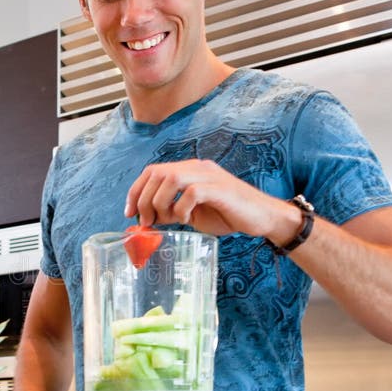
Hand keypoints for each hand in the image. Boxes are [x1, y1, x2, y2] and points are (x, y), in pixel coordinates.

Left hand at [125, 159, 299, 242]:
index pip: (153, 171)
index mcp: (189, 170)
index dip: (136, 190)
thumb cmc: (228, 215)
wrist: (262, 218)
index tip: (129, 212)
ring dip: (159, 202)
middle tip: (145, 221)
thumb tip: (148, 220)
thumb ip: (172, 212)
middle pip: (158, 173)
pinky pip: (191, 192)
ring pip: (171, 177)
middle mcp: (197, 168)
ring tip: (162, 221)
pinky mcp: (219, 189)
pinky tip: (186, 219)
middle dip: (143, 198)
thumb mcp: (193, 213)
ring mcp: (209, 176)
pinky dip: (181, 208)